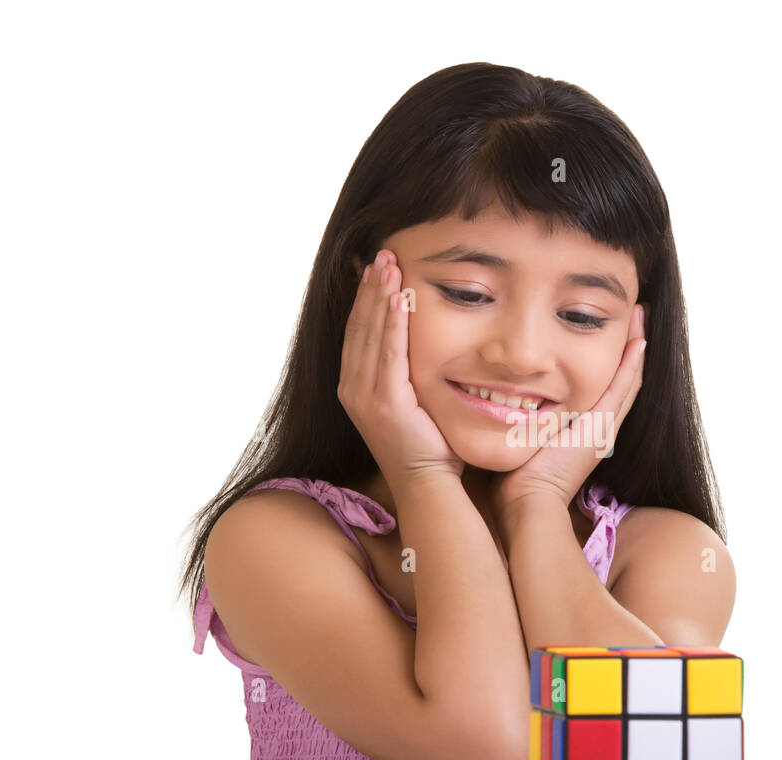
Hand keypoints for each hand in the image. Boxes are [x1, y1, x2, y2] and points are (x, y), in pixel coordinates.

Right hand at [338, 249, 463, 489]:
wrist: (427, 484)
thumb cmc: (429, 447)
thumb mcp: (412, 403)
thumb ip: (407, 374)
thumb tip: (420, 346)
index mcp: (356, 388)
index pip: (358, 333)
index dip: (364, 298)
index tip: (376, 268)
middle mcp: (352, 389)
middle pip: (359, 326)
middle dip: (369, 287)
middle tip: (382, 253)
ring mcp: (364, 396)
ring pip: (370, 333)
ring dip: (379, 294)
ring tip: (388, 263)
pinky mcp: (384, 401)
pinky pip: (389, 351)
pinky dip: (392, 320)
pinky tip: (398, 295)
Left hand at [489, 304, 646, 521]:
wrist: (527, 502)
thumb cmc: (514, 478)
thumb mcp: (519, 438)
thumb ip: (513, 417)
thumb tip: (492, 397)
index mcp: (581, 429)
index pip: (602, 386)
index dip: (611, 358)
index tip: (611, 327)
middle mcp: (599, 426)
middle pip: (623, 379)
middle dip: (629, 346)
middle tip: (635, 313)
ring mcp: (604, 426)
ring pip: (628, 379)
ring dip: (635, 347)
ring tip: (639, 315)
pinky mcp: (602, 426)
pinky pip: (624, 388)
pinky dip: (632, 363)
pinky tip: (638, 338)